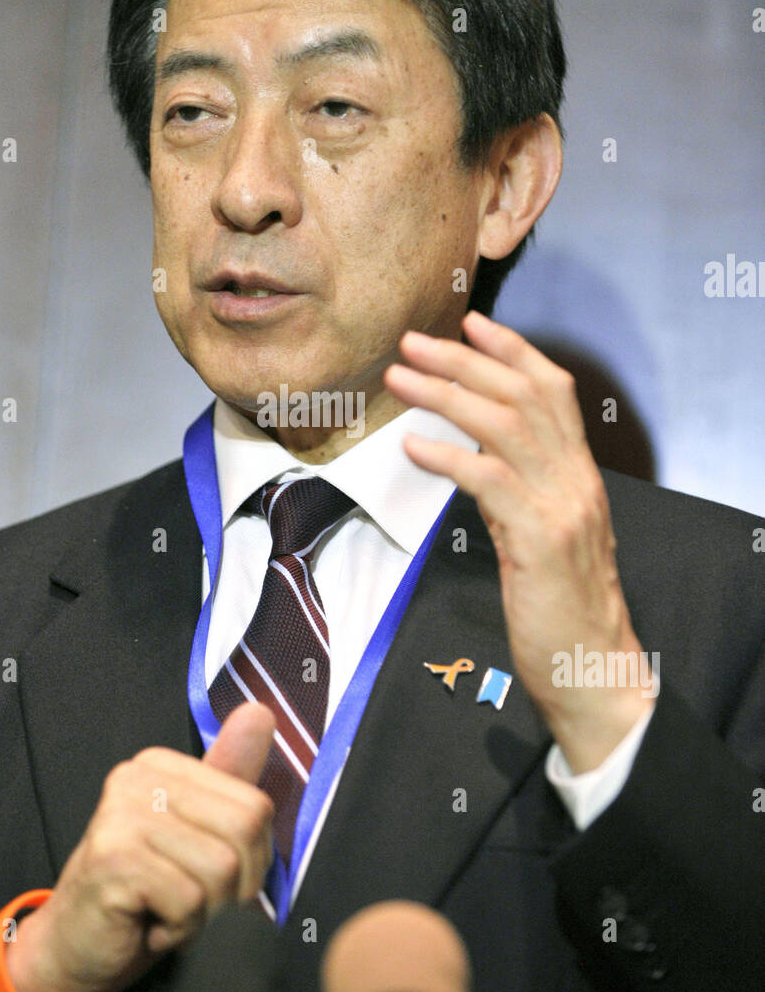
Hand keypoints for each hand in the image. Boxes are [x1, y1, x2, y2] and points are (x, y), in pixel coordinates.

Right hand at [5, 702, 274, 991]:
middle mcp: (136, 778)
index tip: (209, 877)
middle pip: (245, 831)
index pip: (256, 806)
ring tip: (165, 909)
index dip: (252, 860)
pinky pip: (191, 901)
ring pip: (223, 869)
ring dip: (204, 912)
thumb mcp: (195, 834)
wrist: (71, 950)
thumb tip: (260, 711)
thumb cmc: (141, 898)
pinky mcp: (114, 859)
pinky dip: (180, 929)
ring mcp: (121, 815)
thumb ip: (229, 777)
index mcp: (159, 766)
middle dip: (232, 887)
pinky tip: (148, 924)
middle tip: (189, 899)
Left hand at [384, 312, 652, 772]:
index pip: (553, 390)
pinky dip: (449, 454)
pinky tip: (412, 444)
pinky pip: (489, 480)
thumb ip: (514, 491)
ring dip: (446, 394)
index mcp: (578, 474)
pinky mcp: (539, 542)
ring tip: (400, 378)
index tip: (469, 322)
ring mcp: (561, 508)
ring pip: (505, 425)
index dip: (512, 349)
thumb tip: (468, 453)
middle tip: (411, 342)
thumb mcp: (540, 534)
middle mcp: (576, 480)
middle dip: (464, 361)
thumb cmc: (559, 606)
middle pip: (523, 395)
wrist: (592, 669)